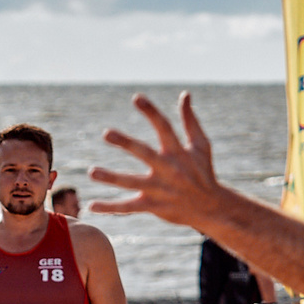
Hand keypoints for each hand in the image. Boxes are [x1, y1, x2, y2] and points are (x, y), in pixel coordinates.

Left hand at [89, 93, 227, 225]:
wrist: (212, 208)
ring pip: (131, 182)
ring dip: (111, 177)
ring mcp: (159, 188)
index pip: (164, 127)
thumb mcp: (201, 145)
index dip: (151, 112)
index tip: (137, 97)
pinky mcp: (153, 206)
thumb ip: (190, 120)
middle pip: (144, 153)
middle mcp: (168, 169)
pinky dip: (110, 207)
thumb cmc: (203, 172)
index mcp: (178, 152)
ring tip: (92, 172)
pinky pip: (128, 207)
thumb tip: (184, 94)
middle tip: (106, 133)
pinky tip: (92, 206)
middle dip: (126, 143)